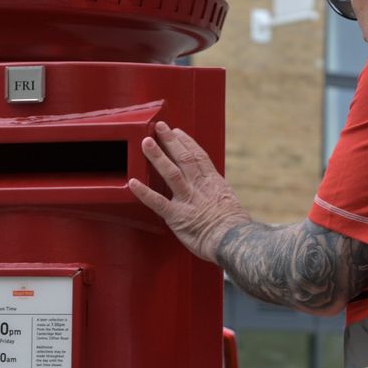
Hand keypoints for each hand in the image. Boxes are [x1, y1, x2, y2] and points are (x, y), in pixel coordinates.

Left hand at [129, 121, 249, 262]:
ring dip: (158, 156)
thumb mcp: (230, 204)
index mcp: (213, 183)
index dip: (186, 142)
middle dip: (170, 141)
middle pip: (184, 158)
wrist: (234, 240)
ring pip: (171, 173)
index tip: (177, 132)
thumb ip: (217, 195)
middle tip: (159, 127)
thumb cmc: (234, 228)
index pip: (199, 156)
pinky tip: (133, 183)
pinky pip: (158, 202)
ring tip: (146, 142)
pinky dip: (144, 192)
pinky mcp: (177, 216)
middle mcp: (199, 187)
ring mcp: (188, 200)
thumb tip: (216, 195)